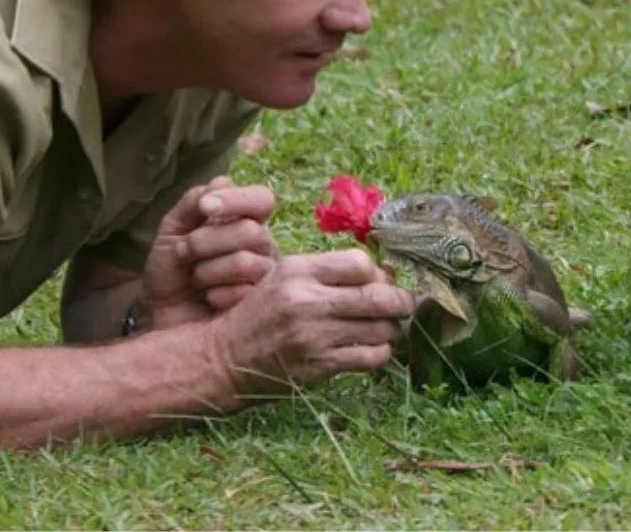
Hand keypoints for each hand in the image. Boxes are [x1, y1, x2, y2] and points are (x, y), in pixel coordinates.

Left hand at [141, 177, 278, 329]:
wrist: (161, 315)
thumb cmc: (172, 271)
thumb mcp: (172, 231)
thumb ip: (192, 204)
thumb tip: (221, 180)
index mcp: (246, 220)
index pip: (261, 199)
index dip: (236, 200)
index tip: (204, 207)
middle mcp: (262, 245)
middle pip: (251, 231)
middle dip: (206, 241)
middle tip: (183, 251)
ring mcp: (265, 276)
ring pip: (245, 262)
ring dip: (207, 271)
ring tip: (195, 278)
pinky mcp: (261, 306)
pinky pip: (242, 293)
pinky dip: (214, 295)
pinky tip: (208, 299)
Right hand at [210, 249, 415, 397]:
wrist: (226, 357)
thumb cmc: (261, 311)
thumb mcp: (285, 276)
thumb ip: (328, 271)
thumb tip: (384, 274)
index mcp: (299, 271)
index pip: (360, 263)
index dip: (379, 272)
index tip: (380, 280)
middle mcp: (308, 301)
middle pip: (379, 297)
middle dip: (402, 301)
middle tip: (404, 304)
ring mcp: (314, 336)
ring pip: (381, 329)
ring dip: (394, 328)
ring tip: (390, 326)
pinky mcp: (319, 366)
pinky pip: (370, 357)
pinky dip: (381, 351)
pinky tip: (372, 347)